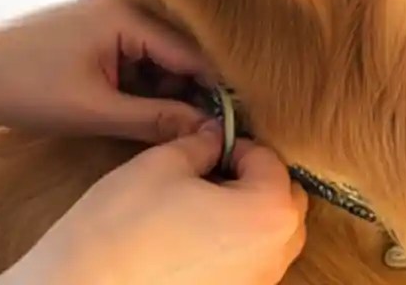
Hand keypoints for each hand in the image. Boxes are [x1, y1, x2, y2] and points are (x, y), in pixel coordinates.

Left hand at [0, 0, 211, 141]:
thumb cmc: (18, 85)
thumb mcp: (92, 110)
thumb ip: (152, 119)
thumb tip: (203, 128)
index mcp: (124, 15)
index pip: (189, 54)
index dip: (210, 91)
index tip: (226, 125)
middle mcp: (117, 9)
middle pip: (172, 55)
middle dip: (184, 94)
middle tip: (194, 134)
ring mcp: (99, 20)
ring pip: (149, 61)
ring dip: (156, 94)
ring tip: (159, 130)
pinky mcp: (84, 36)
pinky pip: (126, 61)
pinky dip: (133, 88)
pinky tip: (129, 116)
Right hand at [3, 124, 308, 284]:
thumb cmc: (123, 228)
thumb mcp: (161, 165)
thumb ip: (200, 144)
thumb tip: (214, 135)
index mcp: (270, 211)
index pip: (270, 160)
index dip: (235, 144)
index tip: (207, 145)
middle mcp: (276, 254)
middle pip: (283, 201)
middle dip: (252, 179)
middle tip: (207, 171)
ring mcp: (258, 284)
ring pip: (270, 236)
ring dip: (247, 213)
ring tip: (198, 205)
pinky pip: (249, 264)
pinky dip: (234, 246)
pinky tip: (192, 238)